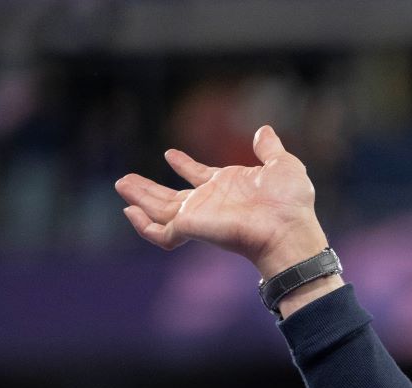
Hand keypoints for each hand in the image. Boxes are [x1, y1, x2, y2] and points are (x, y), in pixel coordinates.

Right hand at [114, 124, 329, 281]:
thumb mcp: (283, 165)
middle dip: (149, 188)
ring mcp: (198, 216)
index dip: (185, 165)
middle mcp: (209, 202)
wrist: (288, 229)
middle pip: (171, 196)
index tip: (170, 154)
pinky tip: (129, 211)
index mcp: (227, 186)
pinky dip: (143, 225)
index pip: (199, 176)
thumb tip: (264, 130)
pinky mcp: (190, 228)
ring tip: (121, 184)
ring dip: (139, 197)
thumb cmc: (291, 203)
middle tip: (126, 178)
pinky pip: (160, 233)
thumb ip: (270, 149)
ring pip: (158, 210)